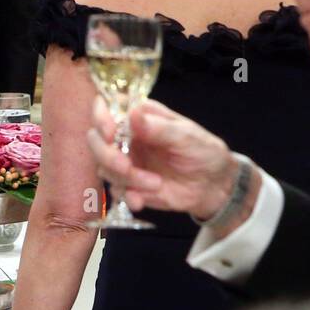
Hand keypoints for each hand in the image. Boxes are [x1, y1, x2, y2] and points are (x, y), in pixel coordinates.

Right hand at [86, 98, 239, 218]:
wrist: (212, 184)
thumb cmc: (203, 151)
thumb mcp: (186, 136)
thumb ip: (158, 128)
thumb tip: (133, 113)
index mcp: (141, 117)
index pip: (108, 107)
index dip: (101, 118)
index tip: (110, 133)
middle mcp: (128, 137)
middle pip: (96, 140)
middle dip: (107, 155)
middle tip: (126, 167)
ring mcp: (127, 161)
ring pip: (104, 167)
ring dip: (126, 179)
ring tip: (156, 184)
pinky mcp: (130, 184)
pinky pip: (116, 191)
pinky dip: (127, 197)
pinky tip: (140, 201)